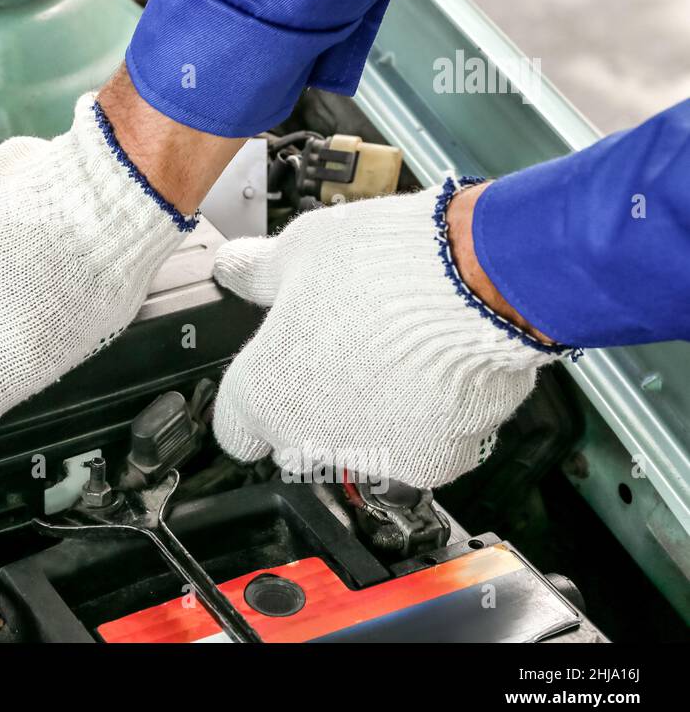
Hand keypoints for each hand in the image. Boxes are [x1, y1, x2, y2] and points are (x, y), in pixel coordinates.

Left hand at [210, 181, 567, 488]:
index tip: (273, 379)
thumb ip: (258, 272)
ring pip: (361, 449)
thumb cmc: (385, 264)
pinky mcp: (434, 462)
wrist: (479, 282)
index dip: (254, 405)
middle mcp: (310, 438)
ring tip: (398, 357)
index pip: (235, 431)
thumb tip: (233, 268)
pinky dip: (430, 425)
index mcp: (264, 393)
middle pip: (297, 443)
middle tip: (345, 353)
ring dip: (373, 418)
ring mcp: (374, 456)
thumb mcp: (300, 250)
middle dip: (314, 409)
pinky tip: (438, 376)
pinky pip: (423, 450)